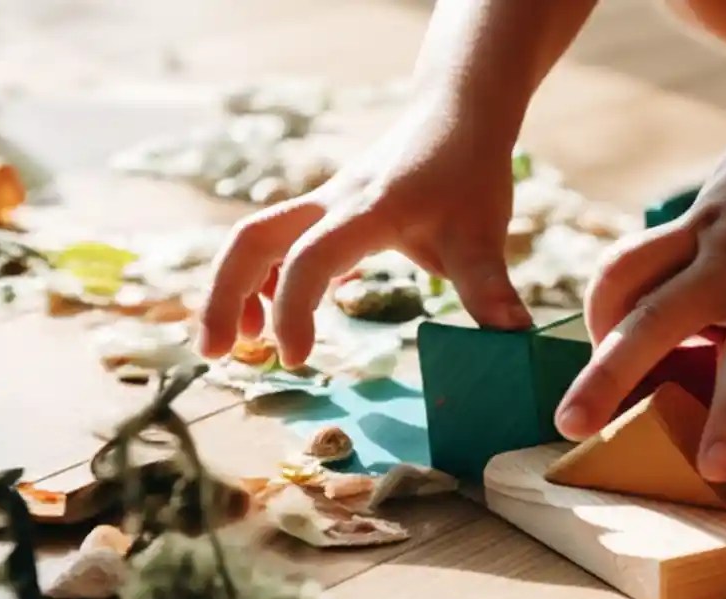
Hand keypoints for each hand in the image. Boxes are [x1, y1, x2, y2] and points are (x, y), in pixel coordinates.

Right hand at [198, 93, 530, 363]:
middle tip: (213, 354)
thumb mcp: (483, 232)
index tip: (296, 358)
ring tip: (240, 343)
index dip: (293, 308)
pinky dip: (266, 279)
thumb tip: (512, 339)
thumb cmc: (469, 170)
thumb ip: (488, 286)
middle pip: (251, 240)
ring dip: (235, 288)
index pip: (310, 259)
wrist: (459, 113)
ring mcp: (324, 204)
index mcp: (366, 210)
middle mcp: (331, 203)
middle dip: (223, 296)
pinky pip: (279, 242)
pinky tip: (276, 315)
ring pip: (256, 238)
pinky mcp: (328, 211)